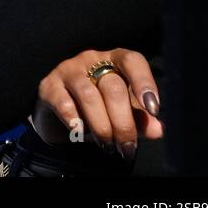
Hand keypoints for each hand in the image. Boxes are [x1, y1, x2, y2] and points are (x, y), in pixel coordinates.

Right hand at [33, 48, 162, 158]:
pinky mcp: (49, 86)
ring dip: (101, 126)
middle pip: (113, 87)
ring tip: (108, 146)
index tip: (154, 109)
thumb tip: (158, 129)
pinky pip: (64, 104)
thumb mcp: (123, 112)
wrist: (58, 114)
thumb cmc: (99, 108)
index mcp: (114, 61)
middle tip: (127, 147)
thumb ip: (140, 118)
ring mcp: (68, 70)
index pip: (132, 61)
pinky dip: (76, 122)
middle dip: (123, 122)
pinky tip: (81, 134)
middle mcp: (91, 60)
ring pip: (89, 95)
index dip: (144, 82)